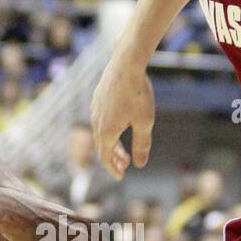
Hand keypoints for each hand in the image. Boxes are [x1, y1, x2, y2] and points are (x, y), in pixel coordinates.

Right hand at [90, 51, 154, 178]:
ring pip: (101, 132)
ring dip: (111, 143)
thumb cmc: (137, 94)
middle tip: (126, 163)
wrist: (126, 63)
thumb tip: (139, 164)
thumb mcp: (145, 122)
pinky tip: (120, 122)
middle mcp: (96, 122)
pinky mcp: (97, 97)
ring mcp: (95, 108)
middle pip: (102, 146)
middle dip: (114, 157)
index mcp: (106, 132)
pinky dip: (109, 128)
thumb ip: (142, 145)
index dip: (113, 169)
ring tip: (123, 146)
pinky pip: (101, 119)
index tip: (121, 176)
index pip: (105, 158)